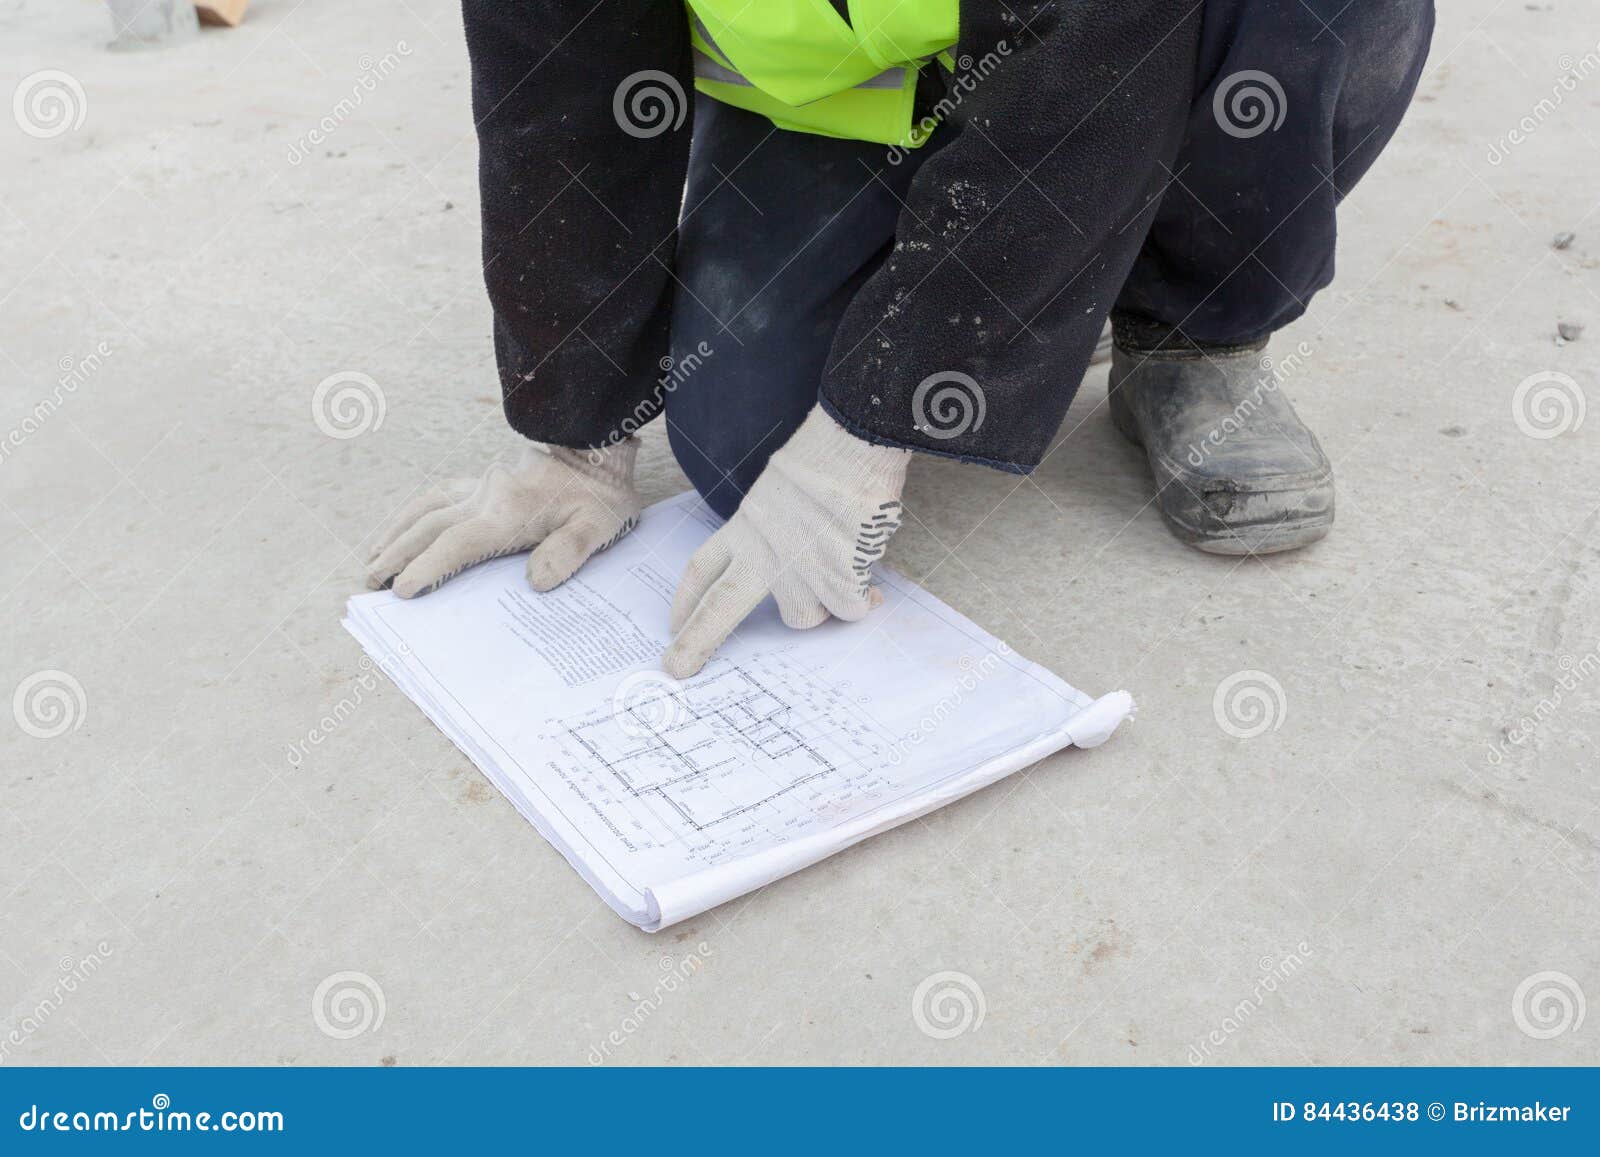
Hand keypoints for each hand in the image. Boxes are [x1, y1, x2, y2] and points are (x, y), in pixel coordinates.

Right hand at [366, 438, 640, 597]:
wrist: (597, 445)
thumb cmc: (600, 493)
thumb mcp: (599, 525)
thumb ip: (569, 552)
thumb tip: (536, 581)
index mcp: (509, 513)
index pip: (457, 542)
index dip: (428, 567)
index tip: (400, 590)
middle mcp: (486, 497)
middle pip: (428, 527)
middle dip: (395, 555)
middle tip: (368, 582)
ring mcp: (481, 487)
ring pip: (424, 508)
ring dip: (395, 533)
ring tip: (371, 557)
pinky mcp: (484, 481)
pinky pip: (436, 494)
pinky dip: (412, 512)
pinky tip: (402, 525)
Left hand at [662, 407, 909, 677]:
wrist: (855, 443)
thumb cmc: (825, 457)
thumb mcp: (778, 490)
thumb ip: (774, 532)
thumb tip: (800, 569)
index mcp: (745, 527)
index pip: (704, 569)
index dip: (686, 600)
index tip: (674, 624)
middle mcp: (764, 554)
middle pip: (720, 608)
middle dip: (696, 642)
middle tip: (677, 667)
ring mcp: (800, 570)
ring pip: (804, 617)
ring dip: (821, 606)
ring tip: (841, 578)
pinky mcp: (838, 579)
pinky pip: (850, 609)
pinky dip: (864, 601)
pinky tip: (873, 588)